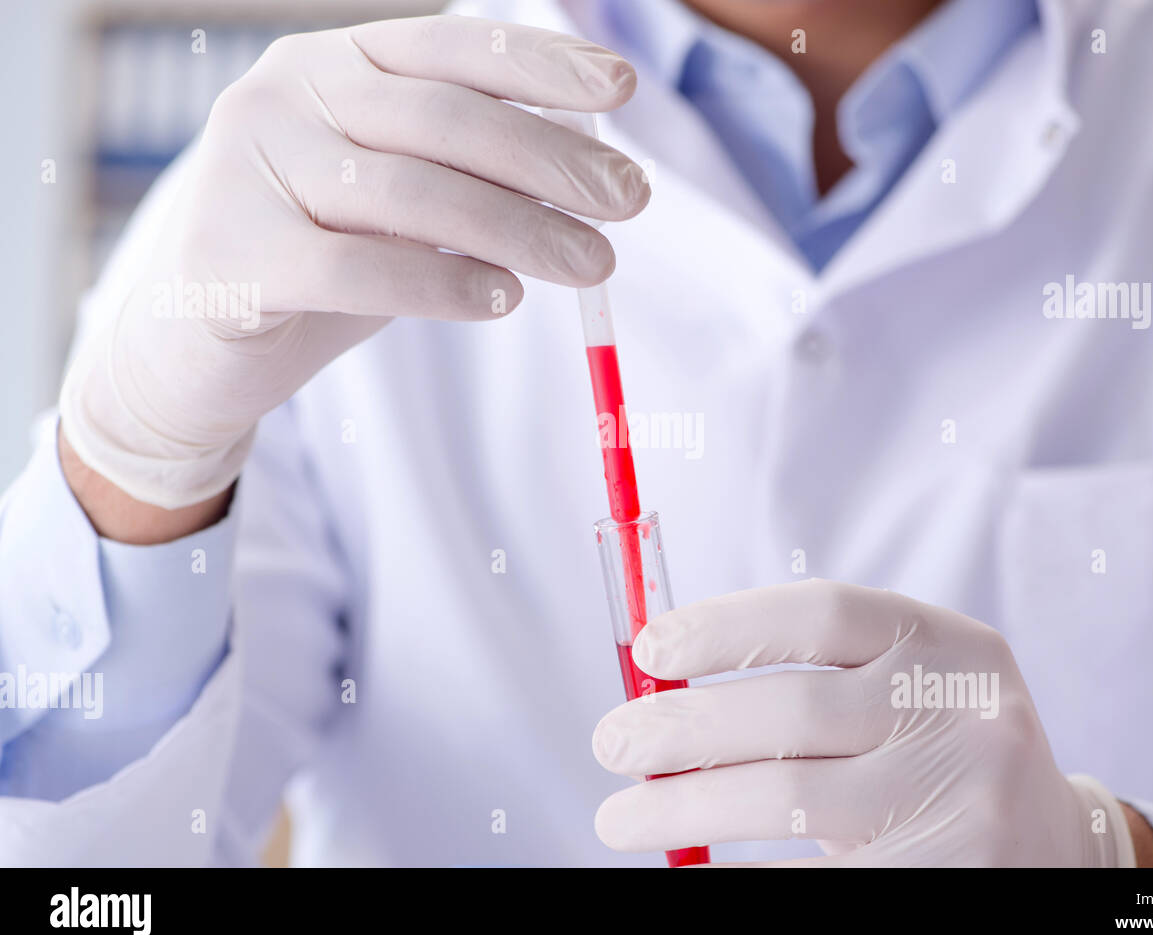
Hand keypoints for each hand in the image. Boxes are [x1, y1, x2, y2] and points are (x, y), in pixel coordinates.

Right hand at [59, 14, 648, 513]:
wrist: (196, 344)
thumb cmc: (316, 258)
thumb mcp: (395, 197)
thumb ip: (467, 171)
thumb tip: (591, 171)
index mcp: (330, 64)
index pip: (451, 47)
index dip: (542, 65)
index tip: (623, 90)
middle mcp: (283, 96)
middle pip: (443, 120)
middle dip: (550, 161)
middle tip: (630, 202)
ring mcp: (247, 171)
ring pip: (409, 194)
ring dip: (519, 230)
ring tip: (593, 265)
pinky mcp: (231, 256)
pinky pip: (356, 269)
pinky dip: (440, 285)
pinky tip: (502, 301)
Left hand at [592, 579, 1135, 865]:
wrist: (1055, 844)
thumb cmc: (939, 746)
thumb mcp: (906, 684)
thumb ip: (812, 673)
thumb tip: (661, 684)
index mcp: (947, 645)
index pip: (823, 614)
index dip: (725, 625)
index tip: (650, 648)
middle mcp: (963, 715)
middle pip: (794, 712)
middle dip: (683, 727)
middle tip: (611, 742)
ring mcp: (962, 802)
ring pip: (791, 800)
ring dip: (685, 807)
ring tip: (621, 817)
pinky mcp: (944, 877)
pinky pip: (812, 880)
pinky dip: (736, 876)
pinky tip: (688, 870)